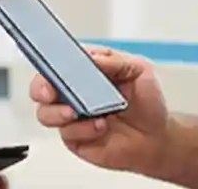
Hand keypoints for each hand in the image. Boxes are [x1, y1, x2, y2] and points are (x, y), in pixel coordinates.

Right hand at [31, 46, 169, 173]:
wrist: (157, 137)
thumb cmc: (146, 101)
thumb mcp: (138, 70)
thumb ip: (114, 62)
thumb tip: (92, 58)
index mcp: (84, 70)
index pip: (57, 61)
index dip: (48, 61)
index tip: (49, 64)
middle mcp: (73, 92)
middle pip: (41, 88)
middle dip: (40, 88)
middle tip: (50, 92)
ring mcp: (72, 116)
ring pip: (46, 113)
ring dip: (58, 112)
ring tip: (76, 113)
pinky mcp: (76, 138)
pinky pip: (67, 134)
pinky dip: (83, 130)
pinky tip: (100, 127)